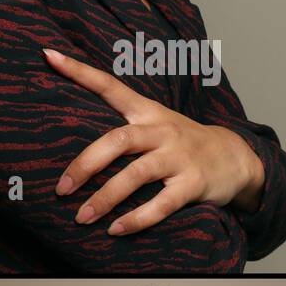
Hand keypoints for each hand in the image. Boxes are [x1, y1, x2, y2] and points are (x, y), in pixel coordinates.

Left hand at [42, 48, 263, 233]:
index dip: (80, 71)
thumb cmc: (183, 144)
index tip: (49, 56)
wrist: (235, 158)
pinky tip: (116, 230)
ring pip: (137, 174)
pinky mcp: (193, 184)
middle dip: (86, 165)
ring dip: (106, 198)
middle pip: (119, 140)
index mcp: (148, 113)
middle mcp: (162, 131)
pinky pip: (161, 204)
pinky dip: (137, 219)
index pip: (111, 86)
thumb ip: (123, 124)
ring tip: (82, 217)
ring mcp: (179, 157)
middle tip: (61, 189)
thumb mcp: (157, 123)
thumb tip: (72, 132)